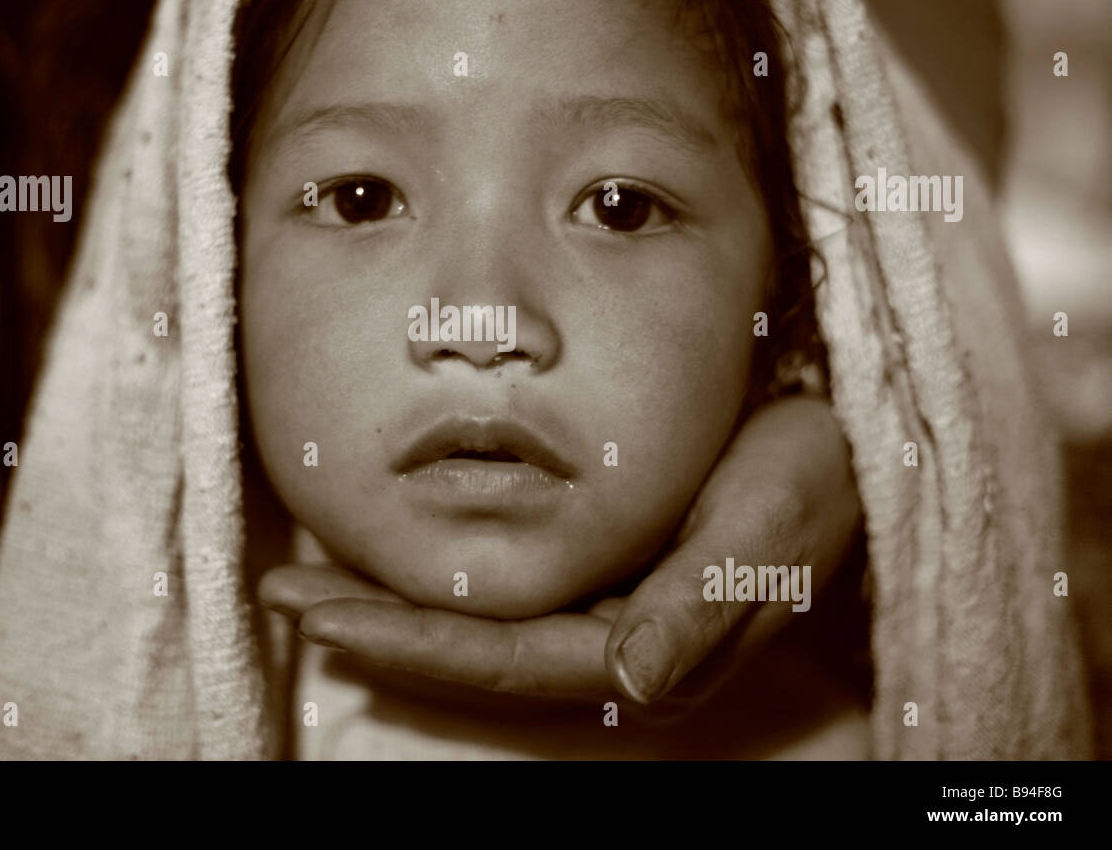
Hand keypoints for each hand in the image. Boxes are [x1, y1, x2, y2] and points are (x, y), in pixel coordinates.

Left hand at [259, 395, 860, 714]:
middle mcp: (615, 646)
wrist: (846, 450)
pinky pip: (500, 592)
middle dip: (374, 628)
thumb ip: (702, 606)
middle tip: (285, 593)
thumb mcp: (768, 527)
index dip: (412, 643)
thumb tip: (635, 679)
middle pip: (470, 652)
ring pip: (475, 627)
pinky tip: (388, 559)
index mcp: (647, 648)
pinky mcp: (600, 582)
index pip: (504, 659)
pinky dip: (436, 578)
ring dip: (391, 606)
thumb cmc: (813, 479)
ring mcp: (604, 615)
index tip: (322, 615)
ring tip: (307, 581)